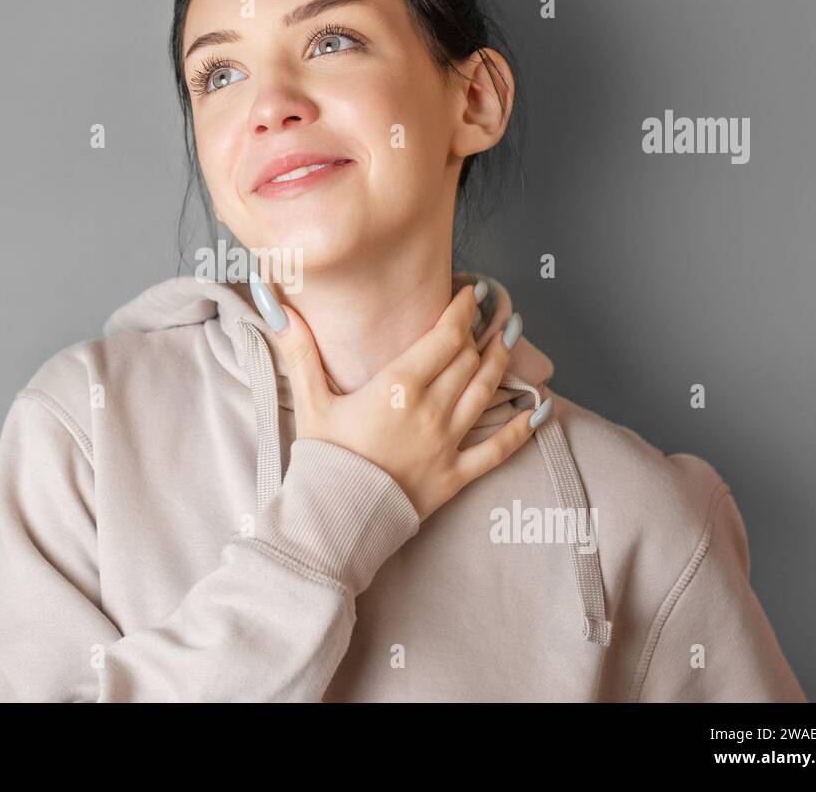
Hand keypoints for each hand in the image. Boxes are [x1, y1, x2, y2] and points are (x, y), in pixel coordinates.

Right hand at [272, 283, 546, 522]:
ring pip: (486, 393)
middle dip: (482, 333)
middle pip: (469, 361)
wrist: (334, 521)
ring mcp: (447, 443)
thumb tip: (280, 309)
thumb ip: (300, 353)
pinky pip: (497, 449)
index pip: (445, 337)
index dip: (463, 311)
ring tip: (506, 343)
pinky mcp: (455, 476)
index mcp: (398, 386)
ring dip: (499, 364)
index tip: (472, 294)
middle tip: (489, 315)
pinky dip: (519, 429)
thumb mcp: (310, 403)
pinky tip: (534, 412)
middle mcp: (431, 409)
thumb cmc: (321, 460)